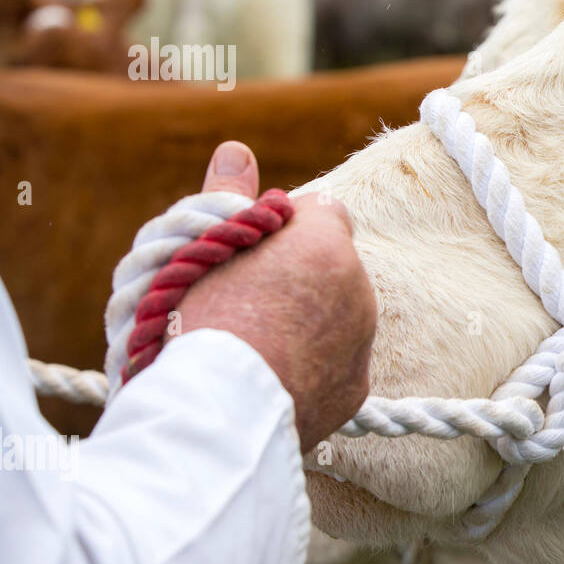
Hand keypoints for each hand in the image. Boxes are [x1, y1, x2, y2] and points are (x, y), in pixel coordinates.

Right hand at [171, 142, 376, 451]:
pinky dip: (313, 367)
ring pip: (339, 316)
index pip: (320, 212)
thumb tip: (236, 149)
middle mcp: (358, 290)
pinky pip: (337, 365)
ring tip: (253, 345)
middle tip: (245, 302)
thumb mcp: (203, 248)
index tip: (249, 250)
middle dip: (299, 276)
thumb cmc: (201, 321)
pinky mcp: (357, 390)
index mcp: (325, 245)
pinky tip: (272, 378)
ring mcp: (362, 343)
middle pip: (332, 266)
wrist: (216, 414)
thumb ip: (228, 196)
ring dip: (308, 322)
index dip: (283, 228)